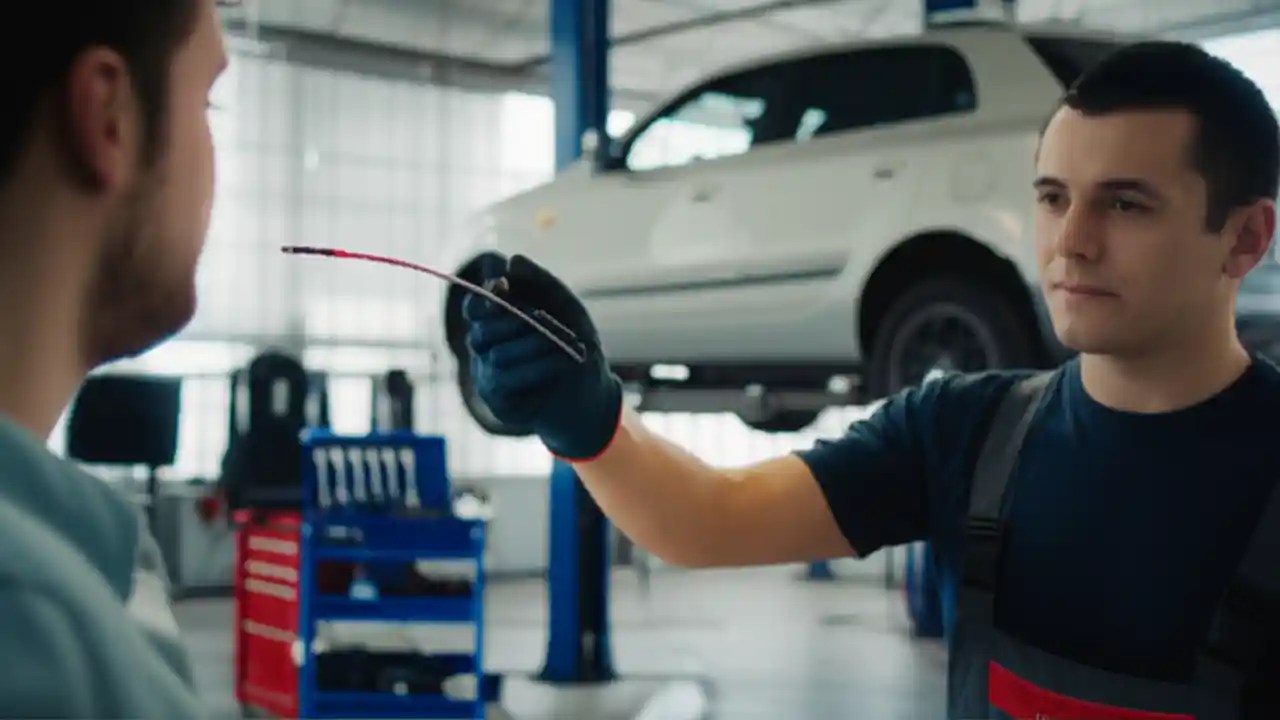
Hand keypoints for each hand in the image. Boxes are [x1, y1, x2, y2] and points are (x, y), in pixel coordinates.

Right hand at [462, 252, 622, 459]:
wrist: (592, 391)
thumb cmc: (574, 343)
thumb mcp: (565, 306)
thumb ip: (540, 282)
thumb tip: (513, 260)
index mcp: (495, 322)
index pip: (474, 307)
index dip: (484, 297)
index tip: (503, 287)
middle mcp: (485, 349)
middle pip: (482, 331)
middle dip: (516, 322)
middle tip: (548, 320)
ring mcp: (488, 377)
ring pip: (498, 356)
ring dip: (535, 347)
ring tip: (567, 345)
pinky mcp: (499, 403)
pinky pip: (508, 383)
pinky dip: (539, 370)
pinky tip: (562, 366)